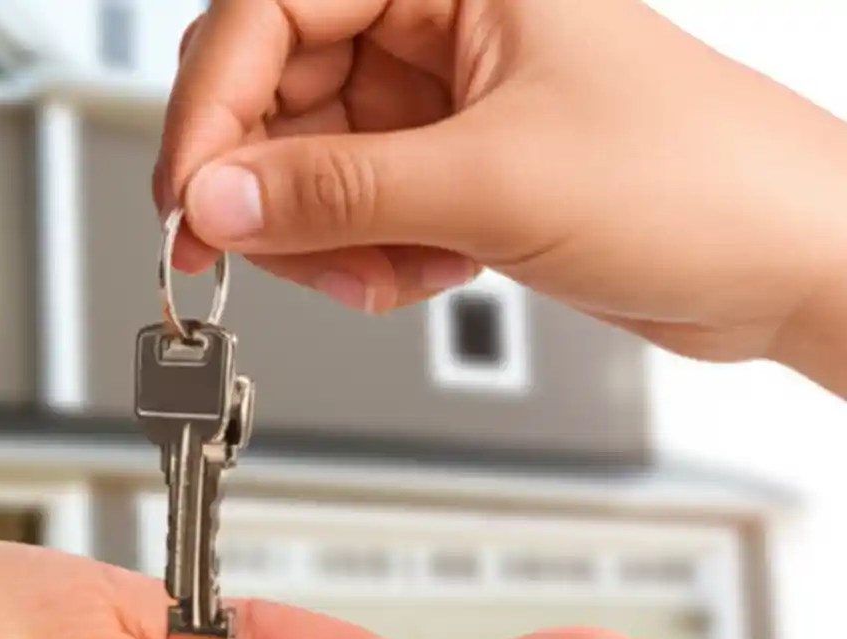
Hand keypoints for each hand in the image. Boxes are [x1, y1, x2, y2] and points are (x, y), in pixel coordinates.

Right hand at [156, 0, 846, 373]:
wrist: (793, 265)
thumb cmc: (704, 177)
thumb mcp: (493, 180)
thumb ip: (335, 191)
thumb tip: (214, 199)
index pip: (274, 8)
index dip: (214, 101)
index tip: (190, 191)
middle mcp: (439, 26)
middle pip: (278, 89)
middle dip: (266, 182)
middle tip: (254, 246)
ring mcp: (443, 103)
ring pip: (310, 161)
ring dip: (322, 235)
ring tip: (376, 271)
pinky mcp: (454, 171)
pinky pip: (357, 209)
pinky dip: (367, 256)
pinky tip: (420, 274)